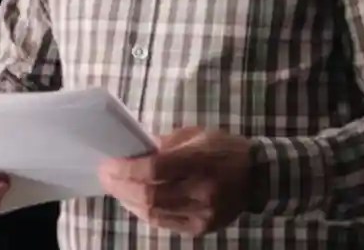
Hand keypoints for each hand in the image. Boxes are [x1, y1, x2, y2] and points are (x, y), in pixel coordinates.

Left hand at [98, 127, 253, 234]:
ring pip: (153, 213)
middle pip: (149, 196)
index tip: (107, 163)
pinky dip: (145, 212)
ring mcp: (202, 214)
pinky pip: (164, 223)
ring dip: (128, 201)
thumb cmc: (224, 148)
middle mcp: (201, 191)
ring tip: (115, 188)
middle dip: (120, 186)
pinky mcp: (201, 228)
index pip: (154, 170)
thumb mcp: (195, 135)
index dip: (125, 169)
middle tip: (105, 176)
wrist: (258, 176)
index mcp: (200, 162)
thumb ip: (164, 143)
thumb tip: (133, 151)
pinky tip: (134, 201)